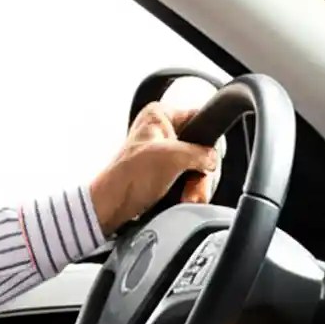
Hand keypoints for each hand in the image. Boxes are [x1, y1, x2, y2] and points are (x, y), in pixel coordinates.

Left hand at [89, 102, 222, 235]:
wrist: (111, 207)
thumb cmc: (129, 177)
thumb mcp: (173, 157)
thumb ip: (201, 153)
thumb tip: (213, 159)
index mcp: (160, 116)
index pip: (200, 118)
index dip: (208, 141)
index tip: (208, 159)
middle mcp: (162, 132)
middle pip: (201, 149)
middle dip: (200, 173)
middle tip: (194, 185)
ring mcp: (163, 154)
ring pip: (196, 168)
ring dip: (196, 186)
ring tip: (188, 197)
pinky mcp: (162, 174)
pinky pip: (187, 181)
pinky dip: (189, 192)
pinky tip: (185, 199)